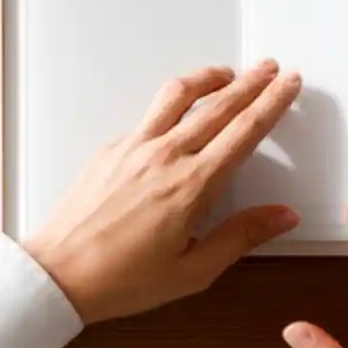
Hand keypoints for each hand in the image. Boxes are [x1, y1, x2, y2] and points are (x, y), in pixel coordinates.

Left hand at [23, 59, 302, 323]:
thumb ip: (241, 236)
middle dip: (249, 83)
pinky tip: (178, 110)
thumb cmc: (120, 278)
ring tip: (227, 73)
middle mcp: (163, 157)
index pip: (244, 131)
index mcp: (191, 186)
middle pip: (216, 106)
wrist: (59, 272)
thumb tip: (282, 216)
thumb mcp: (193, 270)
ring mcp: (132, 148)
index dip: (271, 103)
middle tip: (270, 69)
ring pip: (176, 97)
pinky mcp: (109, 149)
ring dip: (207, 79)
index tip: (288, 85)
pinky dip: (171, 102)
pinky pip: (147, 115)